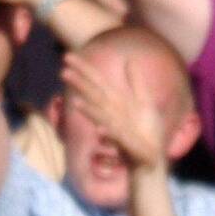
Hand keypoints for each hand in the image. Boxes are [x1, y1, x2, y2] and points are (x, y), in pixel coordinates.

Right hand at [62, 50, 166, 170]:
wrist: (152, 158)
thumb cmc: (147, 132)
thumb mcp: (144, 102)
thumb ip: (136, 83)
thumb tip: (129, 60)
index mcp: (116, 102)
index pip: (97, 82)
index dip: (84, 69)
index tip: (67, 57)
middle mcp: (112, 114)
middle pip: (94, 96)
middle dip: (80, 85)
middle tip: (62, 72)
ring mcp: (117, 129)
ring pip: (101, 117)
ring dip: (88, 110)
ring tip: (74, 102)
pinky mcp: (126, 143)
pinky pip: (116, 138)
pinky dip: (107, 134)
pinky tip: (99, 131)